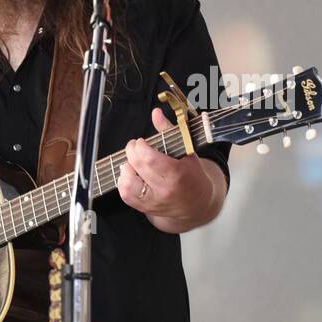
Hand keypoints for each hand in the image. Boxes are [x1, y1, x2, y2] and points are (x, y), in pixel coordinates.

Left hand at [118, 107, 221, 232]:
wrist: (197, 202)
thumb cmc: (192, 175)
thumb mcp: (186, 150)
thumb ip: (168, 130)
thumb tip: (156, 113)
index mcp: (177, 174)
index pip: (149, 158)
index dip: (140, 146)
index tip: (142, 142)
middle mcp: (165, 190)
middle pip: (137, 167)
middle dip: (131, 151)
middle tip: (135, 147)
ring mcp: (154, 201)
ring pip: (127, 183)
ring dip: (126, 168)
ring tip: (133, 163)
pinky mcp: (146, 208)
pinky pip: (126, 195)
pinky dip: (124, 181)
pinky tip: (132, 174)